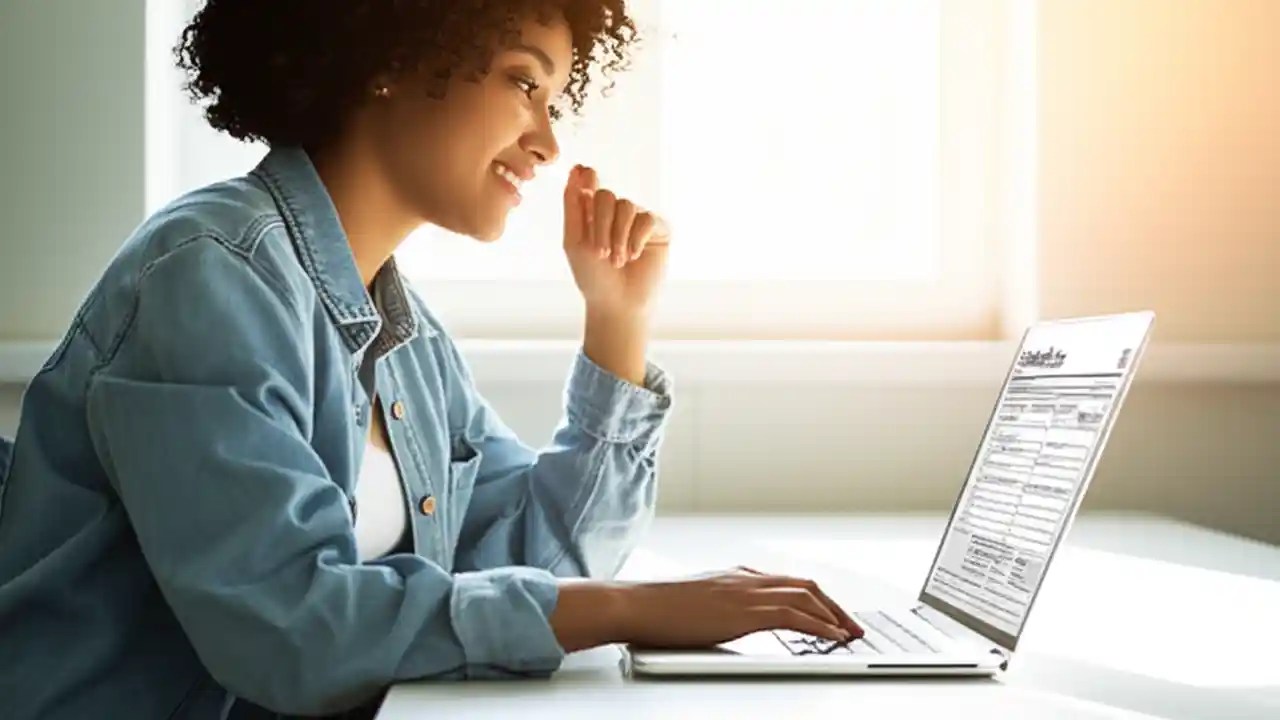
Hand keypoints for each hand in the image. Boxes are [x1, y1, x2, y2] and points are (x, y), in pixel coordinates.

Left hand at [563, 165, 670, 315]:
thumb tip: (575, 170)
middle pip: (606, 196)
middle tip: (600, 253)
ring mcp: (637, 220)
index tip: (582, 172)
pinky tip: (634, 256)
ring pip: (627, 206)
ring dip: (618, 236)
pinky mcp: (658, 230)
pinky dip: (637, 238)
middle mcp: (615, 213)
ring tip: (617, 261)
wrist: (618, 304)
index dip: (586, 177)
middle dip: (600, 224)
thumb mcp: (574, 241)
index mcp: (592, 214)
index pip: (589, 184)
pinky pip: (647, 219)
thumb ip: (573, 206)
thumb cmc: (593, 278)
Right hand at [617, 566, 863, 648]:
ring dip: (833, 615)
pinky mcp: (743, 611)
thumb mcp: (693, 604)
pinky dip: (820, 626)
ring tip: (850, 633)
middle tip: (850, 624)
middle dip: (832, 604)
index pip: (784, 582)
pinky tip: (833, 637)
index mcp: (734, 576)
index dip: (812, 597)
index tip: (827, 613)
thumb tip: (721, 620)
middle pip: (804, 584)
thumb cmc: (654, 609)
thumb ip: (714, 607)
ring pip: (805, 596)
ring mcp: (745, 592)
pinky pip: (794, 616)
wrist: (635, 605)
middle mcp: (745, 578)